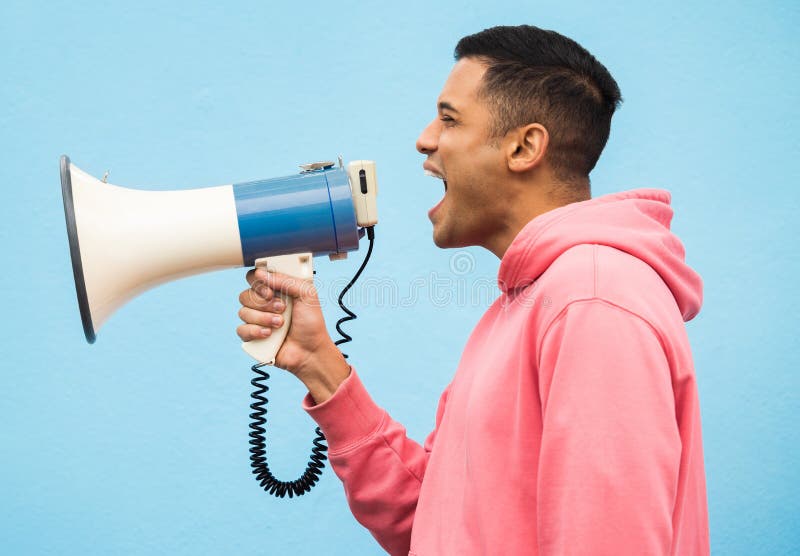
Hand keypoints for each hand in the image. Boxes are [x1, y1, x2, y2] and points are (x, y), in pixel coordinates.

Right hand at [237, 269, 349, 402]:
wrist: (311, 351)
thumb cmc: (311, 323)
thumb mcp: (307, 294)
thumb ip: (286, 280)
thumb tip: (261, 274)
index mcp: (276, 291)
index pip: (254, 278)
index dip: (258, 282)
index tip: (270, 291)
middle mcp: (264, 304)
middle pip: (245, 294)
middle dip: (263, 303)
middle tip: (281, 308)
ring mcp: (257, 320)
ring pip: (243, 312)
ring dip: (263, 318)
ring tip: (280, 324)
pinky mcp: (253, 337)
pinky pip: (241, 329)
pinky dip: (255, 331)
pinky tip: (269, 335)